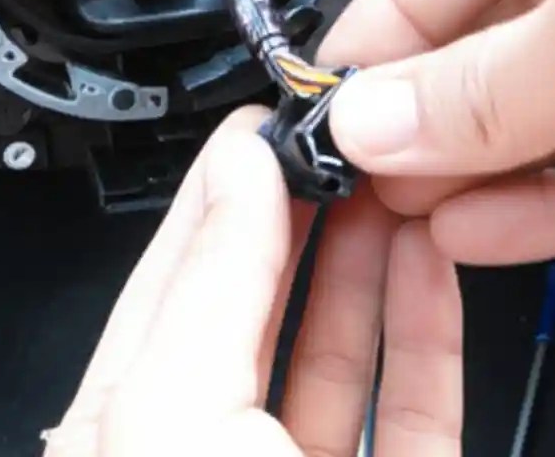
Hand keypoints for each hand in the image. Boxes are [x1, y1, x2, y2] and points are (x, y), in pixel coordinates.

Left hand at [46, 108, 461, 456]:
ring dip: (369, 259)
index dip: (216, 199)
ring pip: (341, 351)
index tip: (261, 130)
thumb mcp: (173, 419)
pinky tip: (430, 261)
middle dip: (302, 216)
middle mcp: (210, 452)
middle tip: (338, 140)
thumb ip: (209, 292)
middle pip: (260, 308)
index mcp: (124, 433)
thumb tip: (235, 176)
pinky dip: (427, 329)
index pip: (169, 288)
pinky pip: (414, 403)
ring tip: (392, 179)